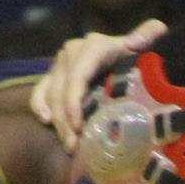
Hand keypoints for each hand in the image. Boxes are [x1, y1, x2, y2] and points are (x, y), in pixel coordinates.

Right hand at [30, 19, 169, 150]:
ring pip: (51, 94)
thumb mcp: (141, 44)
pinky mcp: (52, 74)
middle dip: (66, 121)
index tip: (79, 127)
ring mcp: (60, 63)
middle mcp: (72, 51)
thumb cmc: (134, 53)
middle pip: (62, 90)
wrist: (124, 53)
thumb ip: (145, 36)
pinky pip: (39, 90)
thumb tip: (143, 38)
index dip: (74, 103)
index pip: (77, 76)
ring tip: (68, 145)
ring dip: (57, 121)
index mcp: (93, 46)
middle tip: (75, 147)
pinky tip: (46, 122)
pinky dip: (39, 106)